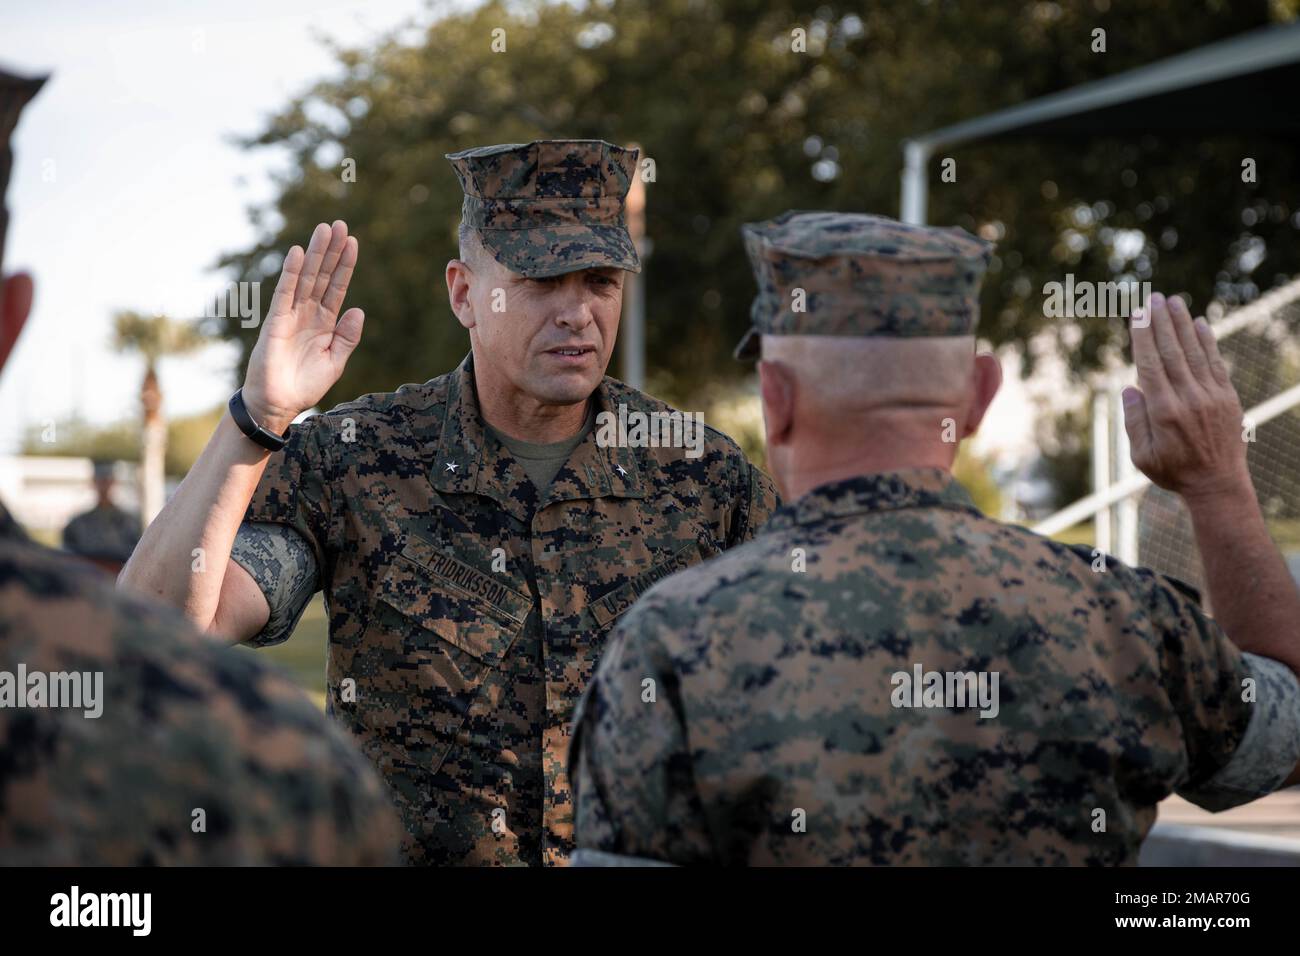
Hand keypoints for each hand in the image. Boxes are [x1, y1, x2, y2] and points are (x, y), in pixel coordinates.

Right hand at [241, 221, 363, 432]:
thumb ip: (347, 337)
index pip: (336, 287)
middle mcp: (308, 313)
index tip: (352, 242)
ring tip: (325, 229)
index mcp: (324, 323)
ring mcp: (291, 315)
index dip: (344, 265)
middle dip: (331, 250)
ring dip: (315, 253)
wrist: (279, 403)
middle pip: (322, 275)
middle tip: (339, 224)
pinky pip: (284, 293)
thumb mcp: (335, 362)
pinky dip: (291, 272)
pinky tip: (298, 253)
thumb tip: (358, 309)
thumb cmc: (305, 385)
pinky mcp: (276, 321)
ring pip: (305, 278)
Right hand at [1122, 291, 1249, 502]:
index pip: (1150, 364)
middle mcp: (1188, 398)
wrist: (1217, 484)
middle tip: (1154, 298)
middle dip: (1161, 322)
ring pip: (1194, 352)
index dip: (1143, 337)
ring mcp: (1211, 396)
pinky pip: (1215, 363)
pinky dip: (1207, 341)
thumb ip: (1133, 421)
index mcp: (1163, 411)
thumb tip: (1130, 389)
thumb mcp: (1141, 455)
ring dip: (1183, 324)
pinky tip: (1200, 324)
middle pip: (1172, 351)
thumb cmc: (1172, 471)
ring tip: (1174, 301)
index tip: (1137, 315)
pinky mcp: (1227, 397)